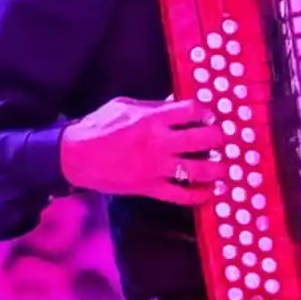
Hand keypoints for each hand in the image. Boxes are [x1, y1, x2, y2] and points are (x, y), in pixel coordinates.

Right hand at [61, 98, 227, 205]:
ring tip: (225, 167)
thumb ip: (154, 106)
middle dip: (219, 138)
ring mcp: (156, 168)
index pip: (192, 111)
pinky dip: (199, 196)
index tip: (211, 115)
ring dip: (217, 169)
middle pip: (202, 140)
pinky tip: (212, 192)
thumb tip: (176, 103)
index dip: (207, 112)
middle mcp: (159, 144)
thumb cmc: (98, 126)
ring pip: (198, 171)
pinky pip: (181, 196)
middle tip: (223, 139)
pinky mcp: (150, 188)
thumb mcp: (125, 105)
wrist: (75, 157)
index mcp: (153, 119)